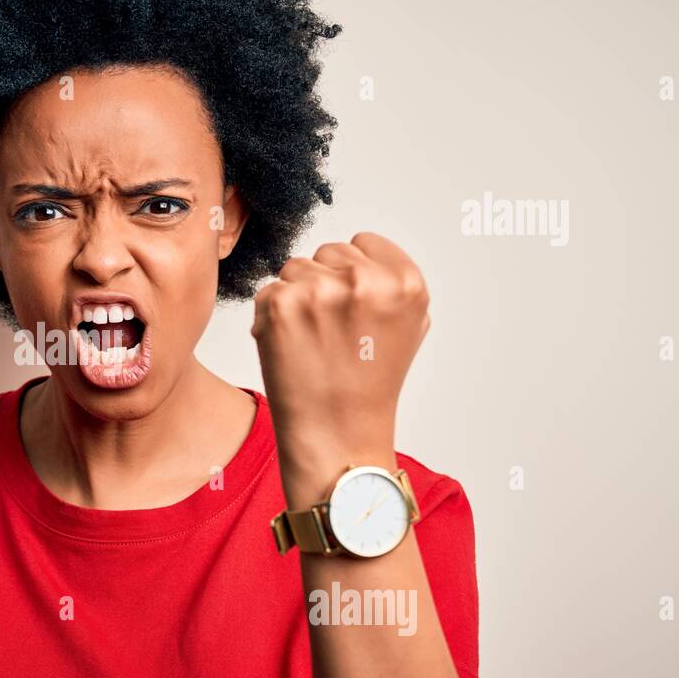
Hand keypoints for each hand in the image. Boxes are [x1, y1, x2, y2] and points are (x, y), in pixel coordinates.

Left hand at [251, 232, 429, 487]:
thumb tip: (364, 254)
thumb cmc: (368, 385)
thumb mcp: (410, 328)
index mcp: (405, 282)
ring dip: (296, 297)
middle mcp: (365, 281)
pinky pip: (268, 291)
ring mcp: (320, 291)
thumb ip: (392, 283)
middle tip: (330, 330)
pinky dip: (271, 316)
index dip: (353, 273)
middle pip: (328, 252)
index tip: (352, 305)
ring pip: (294, 268)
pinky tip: (290, 346)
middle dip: (325, 284)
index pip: (364, 242)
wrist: (337, 434)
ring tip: (312, 340)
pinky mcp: (280, 305)